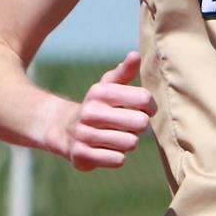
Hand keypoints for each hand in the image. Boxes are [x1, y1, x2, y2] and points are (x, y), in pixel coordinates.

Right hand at [58, 52, 155, 170]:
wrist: (63, 130)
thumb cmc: (97, 107)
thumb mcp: (107, 87)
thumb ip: (124, 72)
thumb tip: (135, 55)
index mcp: (100, 92)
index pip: (144, 98)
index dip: (151, 106)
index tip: (145, 109)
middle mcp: (90, 112)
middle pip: (141, 123)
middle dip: (140, 127)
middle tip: (130, 126)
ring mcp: (84, 134)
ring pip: (130, 143)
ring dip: (128, 142)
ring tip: (116, 137)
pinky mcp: (82, 155)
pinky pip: (118, 160)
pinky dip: (117, 157)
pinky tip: (107, 150)